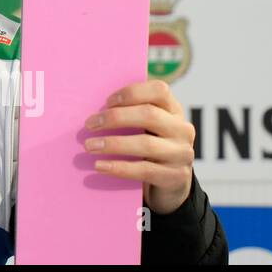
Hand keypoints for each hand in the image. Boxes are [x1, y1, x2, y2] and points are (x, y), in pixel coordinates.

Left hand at [83, 78, 194, 214]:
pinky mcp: (176, 176)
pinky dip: (119, 168)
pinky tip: (100, 165)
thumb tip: (94, 109)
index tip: (106, 101)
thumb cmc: (149, 143)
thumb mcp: (147, 125)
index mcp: (173, 109)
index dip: (132, 93)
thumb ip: (130, 112)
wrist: (172, 181)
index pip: (159, 90)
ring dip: (113, 144)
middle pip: (149, 115)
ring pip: (146, 144)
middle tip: (89, 124)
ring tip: (89, 146)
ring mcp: (182, 153)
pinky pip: (144, 170)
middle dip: (116, 118)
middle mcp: (182, 129)